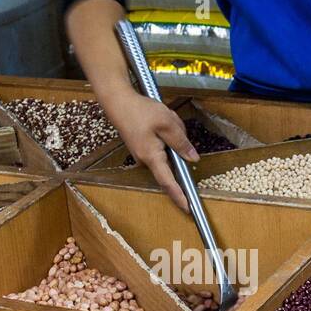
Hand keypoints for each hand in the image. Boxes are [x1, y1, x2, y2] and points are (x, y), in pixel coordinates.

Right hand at [105, 92, 198, 211]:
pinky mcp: (142, 148)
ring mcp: (142, 155)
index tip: (188, 208)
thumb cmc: (140, 111)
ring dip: (170, 134)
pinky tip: (158, 120)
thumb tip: (193, 159)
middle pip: (171, 161)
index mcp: (152, 157)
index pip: (168, 182)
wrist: (117, 102)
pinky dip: (164, 133)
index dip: (179, 196)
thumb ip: (181, 142)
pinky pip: (160, 146)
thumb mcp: (167, 123)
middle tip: (169, 123)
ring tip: (162, 118)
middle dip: (177, 144)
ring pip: (167, 151)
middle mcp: (145, 160)